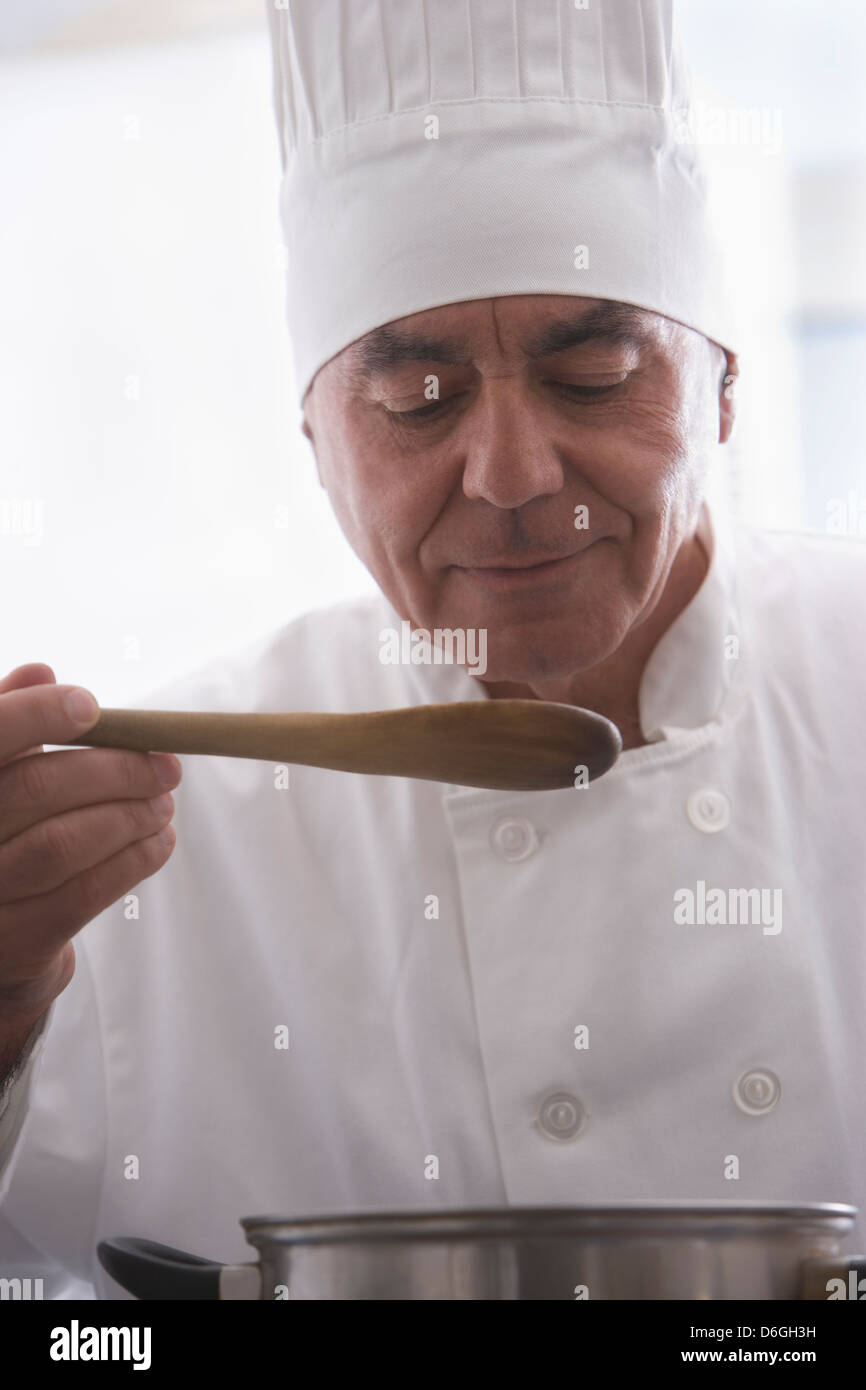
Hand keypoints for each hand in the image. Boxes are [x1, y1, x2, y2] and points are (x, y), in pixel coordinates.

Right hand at [0, 664, 180, 1026]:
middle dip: (112, 770)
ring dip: (129, 817)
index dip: (37, 715)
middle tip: (164, 766)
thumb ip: (9, 723)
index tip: (90, 705)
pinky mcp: (13, 945)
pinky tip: (157, 842)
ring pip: (62, 845)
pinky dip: (131, 862)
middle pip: (34, 790)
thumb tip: (42, 672)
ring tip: (164, 804)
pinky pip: (82, 895)